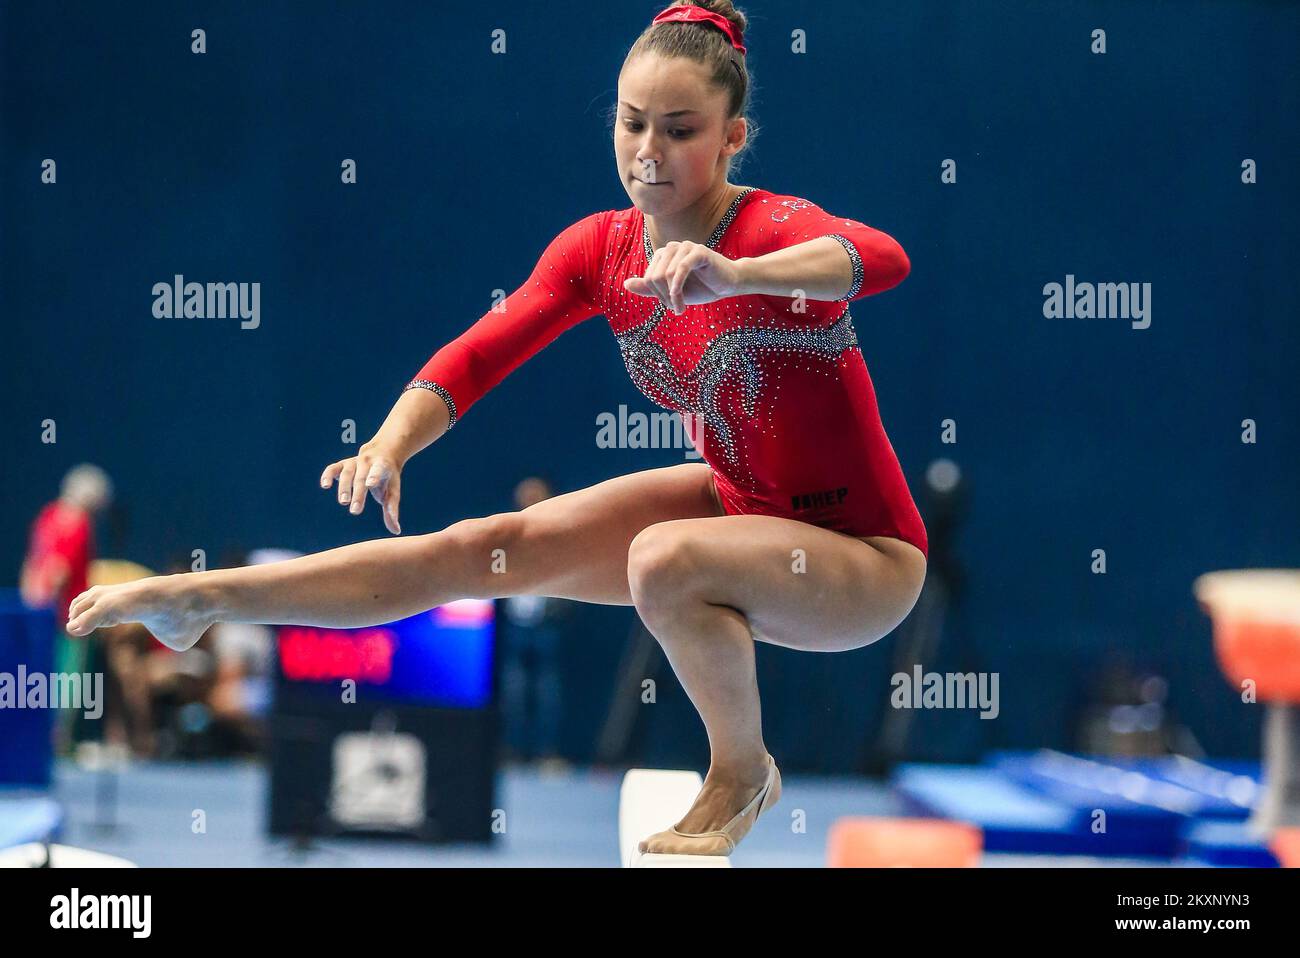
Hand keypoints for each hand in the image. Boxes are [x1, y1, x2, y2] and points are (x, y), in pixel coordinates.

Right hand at [320, 442, 403, 533]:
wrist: (383, 452)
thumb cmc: (388, 477)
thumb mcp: (393, 490)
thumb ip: (392, 509)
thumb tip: (396, 530)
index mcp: (382, 466)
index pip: (378, 470)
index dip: (374, 476)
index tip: (370, 484)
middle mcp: (367, 462)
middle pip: (361, 478)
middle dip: (358, 494)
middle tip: (355, 511)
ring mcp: (354, 461)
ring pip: (347, 474)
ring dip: (344, 488)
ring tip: (343, 502)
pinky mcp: (343, 463)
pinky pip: (333, 468)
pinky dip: (327, 475)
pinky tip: (325, 485)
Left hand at [623, 241, 746, 313]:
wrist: (728, 285)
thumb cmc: (701, 287)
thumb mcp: (671, 292)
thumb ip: (648, 287)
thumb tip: (625, 284)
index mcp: (664, 255)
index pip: (649, 276)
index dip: (656, 295)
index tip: (670, 305)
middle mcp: (672, 247)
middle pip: (654, 276)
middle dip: (662, 296)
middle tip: (675, 308)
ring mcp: (685, 247)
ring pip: (665, 274)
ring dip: (672, 297)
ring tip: (680, 308)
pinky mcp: (698, 251)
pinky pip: (680, 269)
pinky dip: (677, 288)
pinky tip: (680, 301)